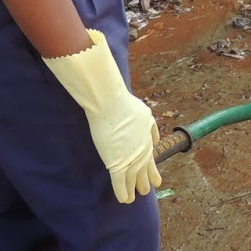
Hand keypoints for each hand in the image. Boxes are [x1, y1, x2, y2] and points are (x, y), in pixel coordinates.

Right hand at [41, 29, 161, 203]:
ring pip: (137, 175)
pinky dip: (124, 192)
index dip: (151, 151)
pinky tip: (126, 201)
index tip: (153, 157)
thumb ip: (111, 78)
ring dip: (139, 186)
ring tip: (142, 194)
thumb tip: (96, 50)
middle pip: (148, 160)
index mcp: (145, 122)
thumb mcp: (118, 84)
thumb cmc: (110, 89)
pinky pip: (122, 182)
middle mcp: (142, 140)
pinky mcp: (119, 163)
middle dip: (150, 173)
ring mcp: (132, 153)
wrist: (107, 98)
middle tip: (154, 185)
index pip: (150, 140)